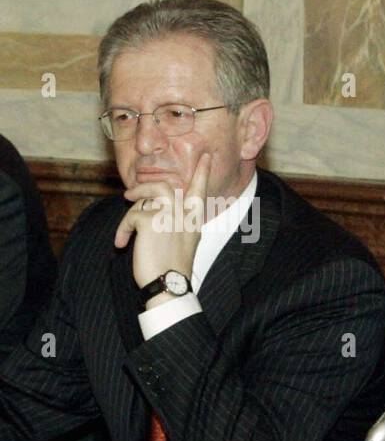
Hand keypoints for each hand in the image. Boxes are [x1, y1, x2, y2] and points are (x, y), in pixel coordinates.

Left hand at [117, 151, 210, 290]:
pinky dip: (123, 229)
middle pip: (166, 187)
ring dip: (135, 194)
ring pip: (150, 191)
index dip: (203, 172)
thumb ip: (177, 223)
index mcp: (195, 220)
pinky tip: (122, 243)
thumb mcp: (184, 242)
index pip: (200, 191)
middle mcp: (185, 214)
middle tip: (130, 193)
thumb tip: (153, 208)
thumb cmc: (173, 267)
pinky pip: (131, 215)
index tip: (206, 157)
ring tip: (126, 201)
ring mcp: (168, 215)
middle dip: (145, 186)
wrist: (168, 284)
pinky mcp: (150, 221)